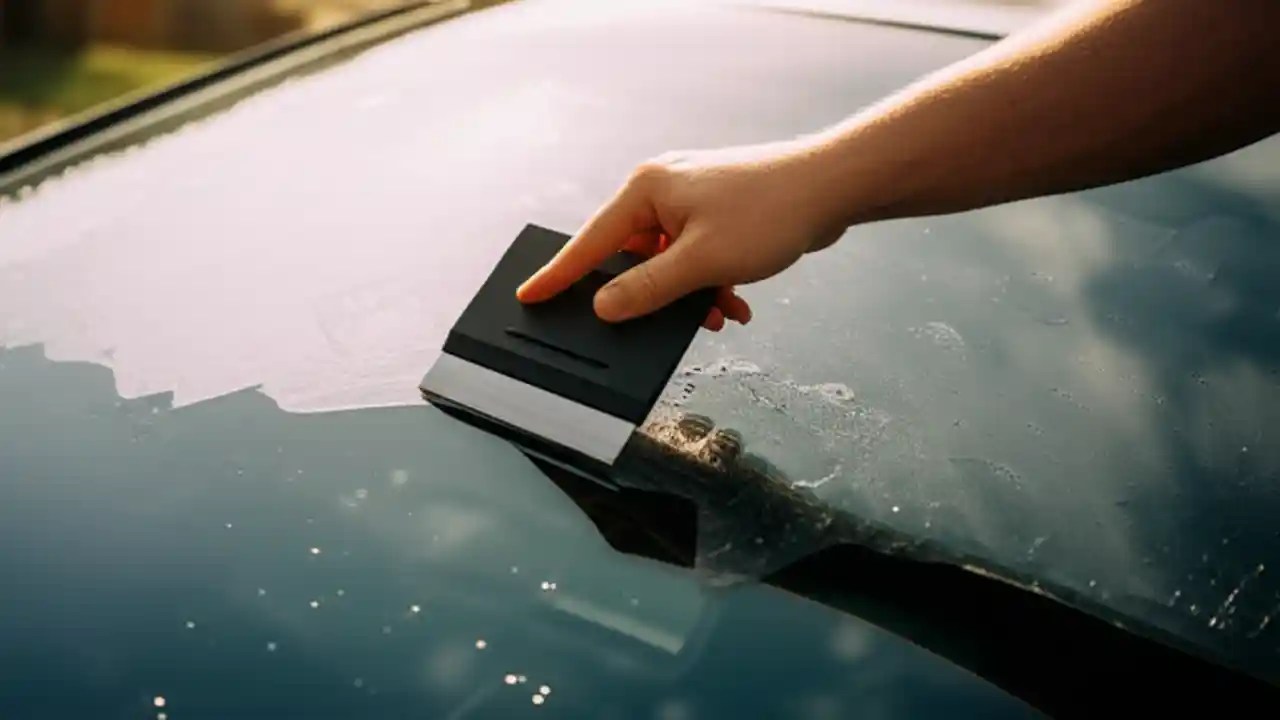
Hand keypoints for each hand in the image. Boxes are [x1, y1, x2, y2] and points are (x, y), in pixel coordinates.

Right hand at [515, 141, 846, 329]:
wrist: (832, 186)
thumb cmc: (770, 211)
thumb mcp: (701, 262)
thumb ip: (647, 289)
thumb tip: (605, 306)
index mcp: (646, 190)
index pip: (591, 242)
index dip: (560, 274)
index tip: (529, 295)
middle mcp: (662, 189)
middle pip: (632, 255)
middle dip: (653, 294)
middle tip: (667, 319)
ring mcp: (691, 199)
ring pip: (668, 261)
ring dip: (689, 294)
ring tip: (718, 311)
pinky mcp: (716, 211)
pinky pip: (696, 255)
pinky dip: (709, 282)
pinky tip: (734, 303)